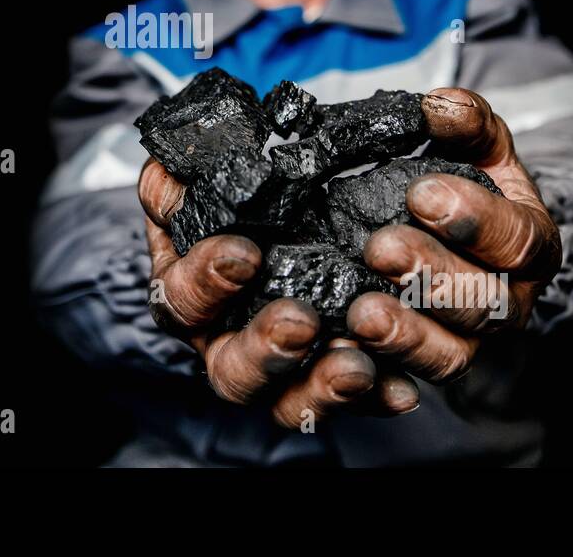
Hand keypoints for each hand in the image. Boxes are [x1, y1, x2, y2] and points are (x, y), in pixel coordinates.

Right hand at [139, 158, 420, 427]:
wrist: (302, 214)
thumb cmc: (243, 200)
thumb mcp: (204, 180)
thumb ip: (183, 177)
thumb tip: (171, 169)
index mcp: (192, 292)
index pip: (180, 299)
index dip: (205, 281)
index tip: (244, 254)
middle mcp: (229, 340)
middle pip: (230, 370)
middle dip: (264, 350)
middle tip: (301, 323)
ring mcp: (281, 370)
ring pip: (286, 402)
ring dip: (319, 387)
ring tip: (356, 366)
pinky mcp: (332, 379)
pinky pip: (354, 401)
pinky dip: (378, 395)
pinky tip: (401, 387)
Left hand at [346, 88, 562, 381]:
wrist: (454, 232)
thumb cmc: (466, 183)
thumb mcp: (476, 145)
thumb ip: (466, 121)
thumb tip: (442, 104)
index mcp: (529, 247)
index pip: (519, 241)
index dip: (477, 220)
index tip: (423, 194)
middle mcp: (507, 303)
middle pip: (484, 306)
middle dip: (432, 277)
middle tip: (382, 249)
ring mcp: (468, 341)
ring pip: (449, 355)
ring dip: (406, 335)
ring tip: (362, 312)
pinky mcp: (422, 364)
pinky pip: (404, 380)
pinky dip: (376, 372)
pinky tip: (343, 352)